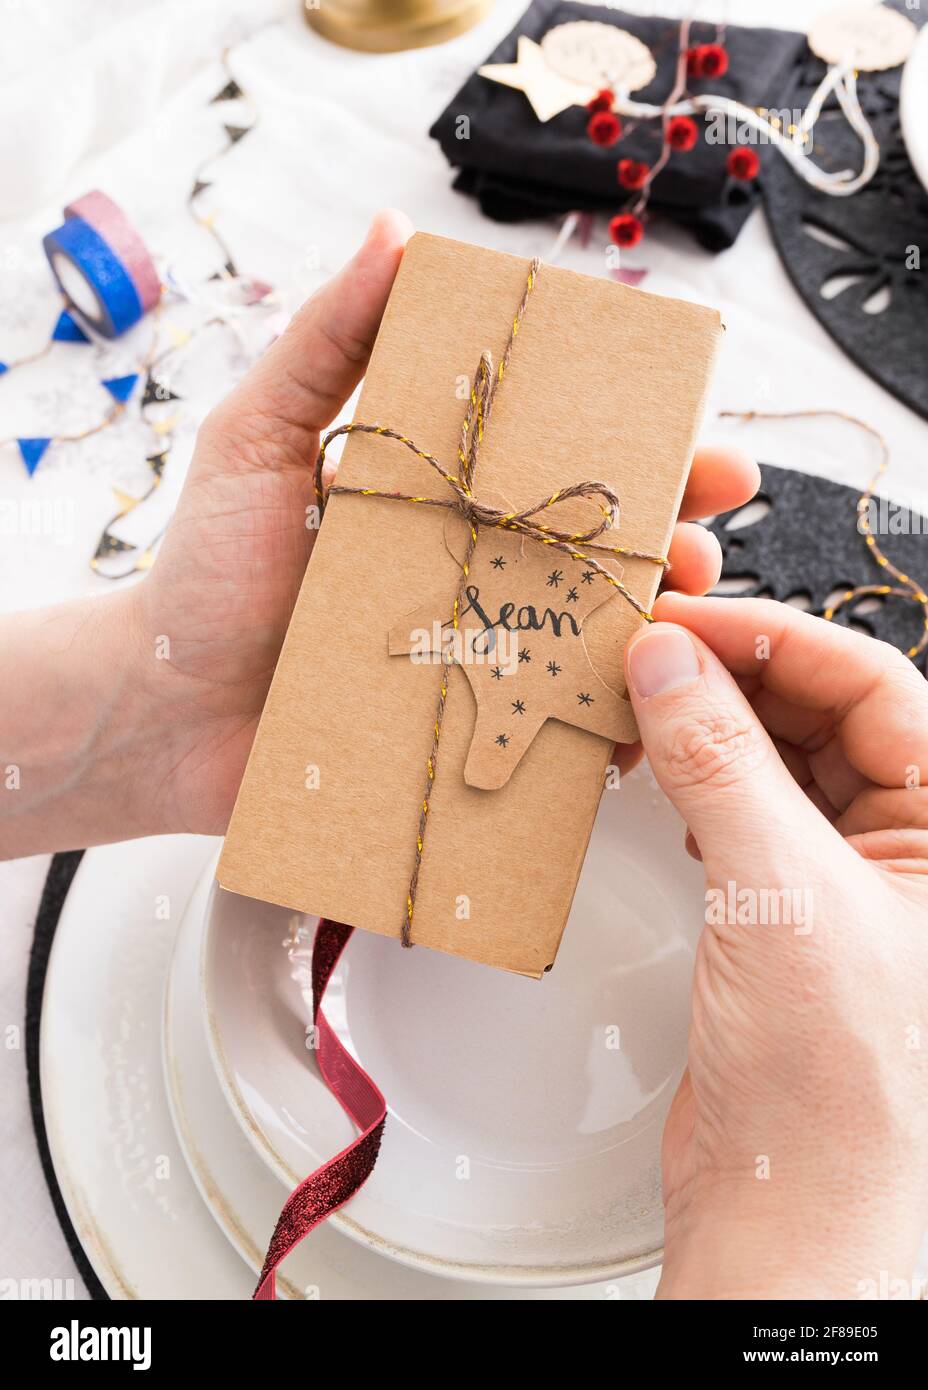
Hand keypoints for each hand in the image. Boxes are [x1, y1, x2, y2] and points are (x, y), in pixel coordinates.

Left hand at [124, 215, 757, 836]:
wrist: (159, 708)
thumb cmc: (204, 570)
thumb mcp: (259, 437)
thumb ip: (327, 342)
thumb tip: (393, 232)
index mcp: (442, 500)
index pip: (558, 462)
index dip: (638, 451)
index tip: (697, 442)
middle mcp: (471, 577)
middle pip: (595, 557)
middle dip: (669, 549)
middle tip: (699, 549)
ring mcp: (469, 664)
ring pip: (586, 648)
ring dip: (649, 642)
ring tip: (671, 637)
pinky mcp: (454, 743)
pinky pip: (542, 742)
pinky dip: (594, 740)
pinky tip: (626, 734)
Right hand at [624, 595, 927, 1298]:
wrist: (790, 1208)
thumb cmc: (836, 1086)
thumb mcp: (778, 893)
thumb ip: (721, 762)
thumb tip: (669, 663)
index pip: (873, 685)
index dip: (776, 641)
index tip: (686, 621)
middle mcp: (912, 845)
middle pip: (823, 712)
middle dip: (733, 678)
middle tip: (646, 655)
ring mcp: (847, 876)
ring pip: (778, 757)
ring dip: (707, 725)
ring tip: (637, 703)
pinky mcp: (786, 908)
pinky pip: (745, 808)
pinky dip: (695, 779)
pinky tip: (657, 769)